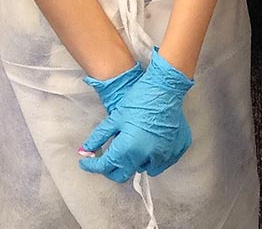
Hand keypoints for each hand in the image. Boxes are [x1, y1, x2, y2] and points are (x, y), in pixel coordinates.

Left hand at [79, 48, 193, 180]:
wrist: (165, 87)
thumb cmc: (139, 99)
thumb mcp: (115, 117)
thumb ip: (98, 137)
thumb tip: (84, 150)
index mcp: (128, 148)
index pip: (105, 166)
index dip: (93, 165)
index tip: (87, 162)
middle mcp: (146, 157)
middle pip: (123, 174)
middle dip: (111, 169)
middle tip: (107, 158)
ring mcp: (164, 155)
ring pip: (143, 168)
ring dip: (134, 162)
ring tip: (132, 147)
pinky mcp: (176, 150)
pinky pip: (161, 163)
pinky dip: (153, 159)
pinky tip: (149, 145)